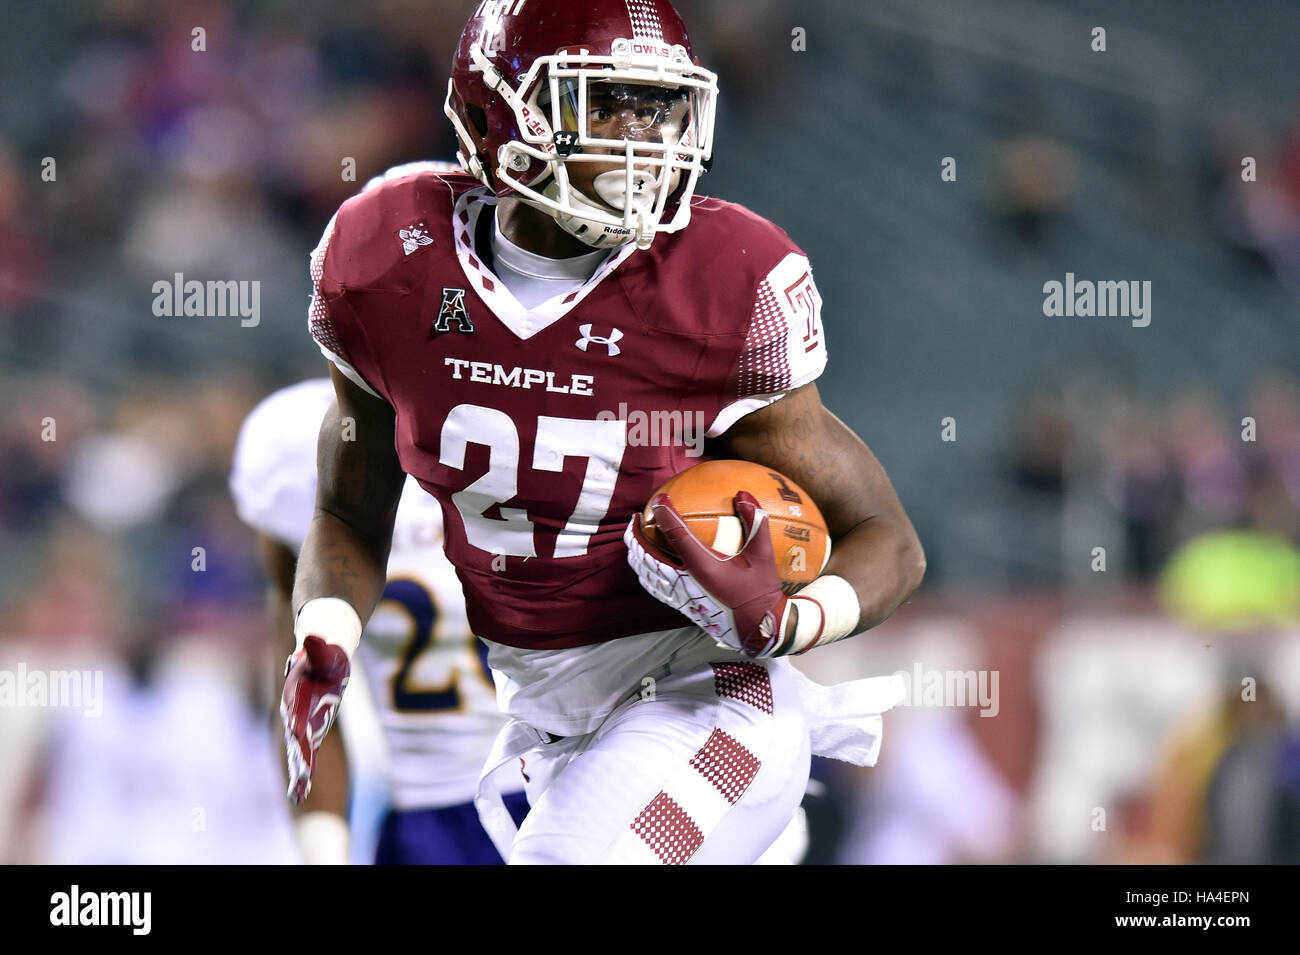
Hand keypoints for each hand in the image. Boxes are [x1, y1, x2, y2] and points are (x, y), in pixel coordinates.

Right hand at [279, 635, 350, 804]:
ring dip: (298, 772)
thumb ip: (319, 649)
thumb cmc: (326, 655)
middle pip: (295, 741)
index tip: (300, 743)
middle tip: (302, 782)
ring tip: (298, 795)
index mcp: (297, 696)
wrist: (319, 660)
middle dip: (298, 760)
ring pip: (297, 752)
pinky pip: (306, 754)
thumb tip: (313, 636)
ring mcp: (300, 725)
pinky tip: (301, 793)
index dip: (299, 730)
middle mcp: (294, 714)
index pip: (297, 716)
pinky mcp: (308, 731)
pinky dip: (303, 771)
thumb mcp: (326, 651)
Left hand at [625, 490, 790, 656]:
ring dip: (638, 553)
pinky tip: (648, 563)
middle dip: (637, 536)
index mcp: (703, 567)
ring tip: (637, 537)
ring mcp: (680, 596)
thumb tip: (743, 494)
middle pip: (647, 557)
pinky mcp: (680, 605)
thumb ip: (755, 522)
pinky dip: (645, 570)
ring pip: (646, 573)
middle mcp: (685, 582)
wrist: (758, 628)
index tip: (659, 499)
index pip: (676, 535)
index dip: (664, 514)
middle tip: (637, 518)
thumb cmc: (761, 592)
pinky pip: (654, 586)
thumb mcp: (763, 556)